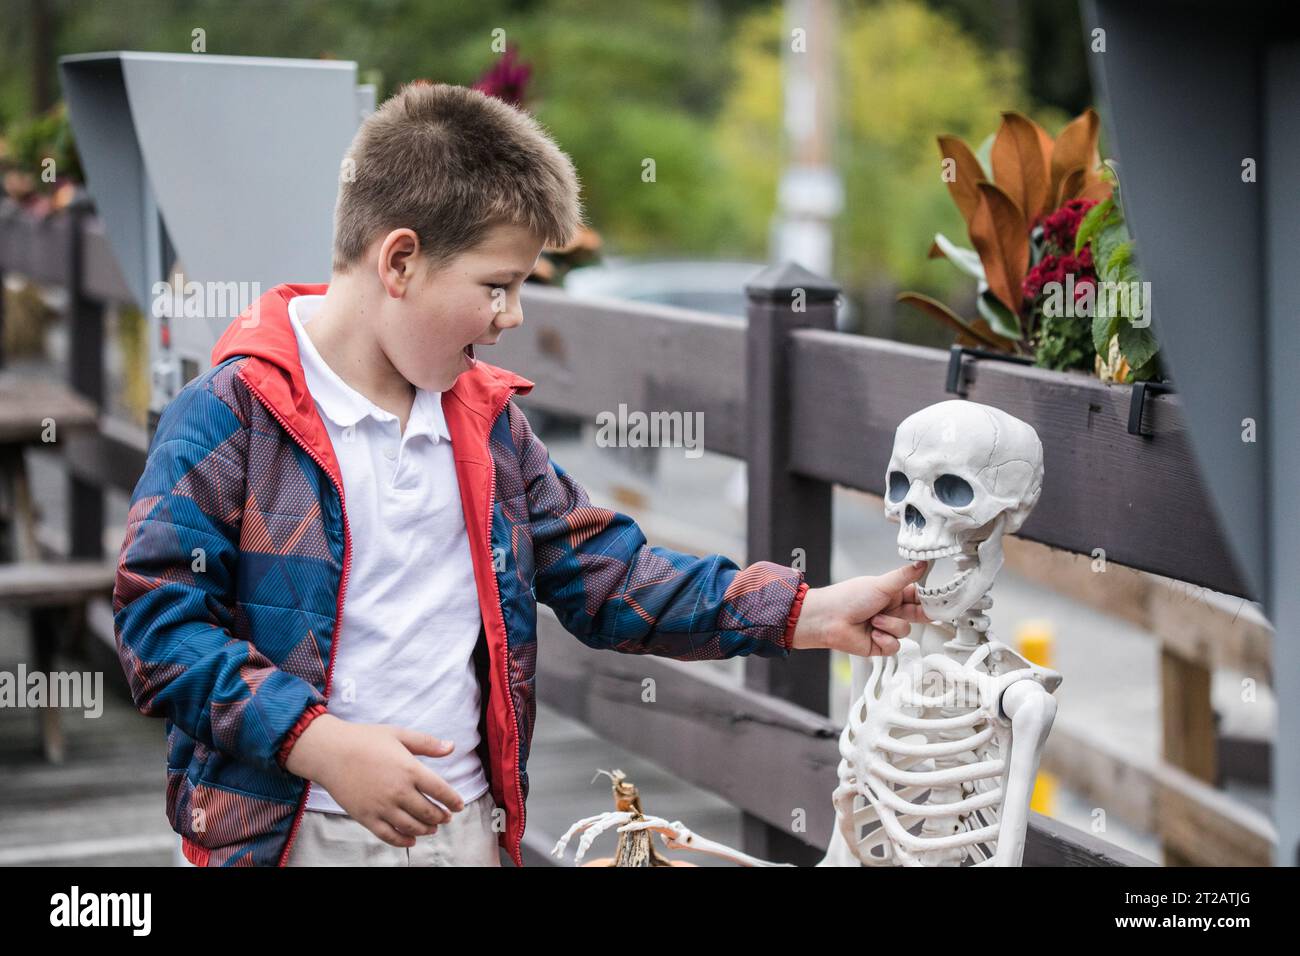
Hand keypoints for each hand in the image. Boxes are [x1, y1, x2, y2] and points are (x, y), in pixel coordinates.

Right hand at [284, 714, 466, 847]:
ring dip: (426, 829)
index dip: (453, 800)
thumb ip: (427, 743)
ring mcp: (382, 807)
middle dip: (441, 816)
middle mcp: (398, 791)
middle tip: (446, 817)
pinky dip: (403, 841)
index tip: (459, 805)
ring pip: (412, 826)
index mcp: (410, 769)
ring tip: (433, 828)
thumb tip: (451, 747)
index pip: (441, 790)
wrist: (330, 752)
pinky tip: (411, 839)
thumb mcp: (399, 734)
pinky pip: (389, 835)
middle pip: (428, 811)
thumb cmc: (364, 739)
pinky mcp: (366, 817)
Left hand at [790, 561, 930, 656]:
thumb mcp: (881, 585)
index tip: (939, 598)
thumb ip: (905, 576)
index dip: (929, 598)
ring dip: (890, 625)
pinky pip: (895, 646)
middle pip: (917, 615)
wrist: (828, 620)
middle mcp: (890, 611)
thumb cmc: (848, 598)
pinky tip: (873, 633)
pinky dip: (884, 640)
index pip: (918, 596)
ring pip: (906, 631)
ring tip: (874, 620)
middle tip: (923, 612)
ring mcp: (886, 628)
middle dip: (919, 614)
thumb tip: (922, 563)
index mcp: (892, 594)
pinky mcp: (880, 645)